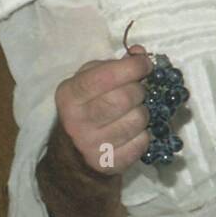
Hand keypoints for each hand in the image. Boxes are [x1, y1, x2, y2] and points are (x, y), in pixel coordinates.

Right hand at [52, 44, 154, 175]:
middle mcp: (77, 120)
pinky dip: (144, 134)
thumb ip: (113, 65)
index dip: (131, 67)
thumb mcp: (89, 80)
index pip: (104, 77)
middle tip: (138, 92)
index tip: (145, 64)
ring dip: (143, 113)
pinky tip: (132, 132)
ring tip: (133, 113)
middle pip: (125, 98)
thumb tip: (140, 53)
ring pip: (138, 120)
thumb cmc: (86, 106)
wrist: (74, 152)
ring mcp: (92, 144)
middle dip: (140, 91)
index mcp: (69, 95)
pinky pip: (142, 142)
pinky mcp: (109, 163)